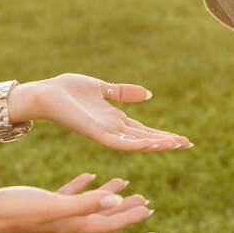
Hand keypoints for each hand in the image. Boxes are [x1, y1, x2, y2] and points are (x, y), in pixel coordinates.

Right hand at [0, 173, 151, 232]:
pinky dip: (82, 186)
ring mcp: (55, 212)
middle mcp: (67, 220)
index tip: (149, 209)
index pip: (108, 222)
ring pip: (89, 203)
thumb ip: (85, 203)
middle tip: (144, 198)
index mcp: (72, 223)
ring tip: (124, 182)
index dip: (129, 217)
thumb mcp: (53, 205)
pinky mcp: (43, 202)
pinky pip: (70, 194)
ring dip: (107, 194)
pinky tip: (90, 175)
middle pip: (103, 215)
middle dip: (125, 207)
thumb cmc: (16, 209)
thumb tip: (118, 203)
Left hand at [36, 73, 191, 150]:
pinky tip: (152, 143)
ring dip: (156, 144)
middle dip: (166, 142)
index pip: (144, 130)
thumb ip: (123, 92)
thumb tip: (149, 94)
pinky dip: (137, 144)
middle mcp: (112, 129)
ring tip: (176, 144)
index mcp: (114, 120)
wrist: (45, 95)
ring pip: (136, 143)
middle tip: (188, 145)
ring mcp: (105, 133)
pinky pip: (120, 142)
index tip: (183, 138)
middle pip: (145, 138)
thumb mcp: (102, 88)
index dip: (163, 134)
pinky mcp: (96, 133)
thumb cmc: (68, 90)